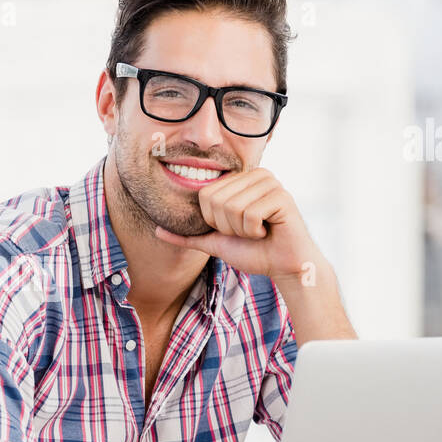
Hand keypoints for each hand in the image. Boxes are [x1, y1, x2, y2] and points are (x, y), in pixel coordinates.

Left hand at [154, 168, 317, 279]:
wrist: (284, 266)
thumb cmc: (254, 252)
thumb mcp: (215, 243)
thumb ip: (188, 236)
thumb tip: (156, 230)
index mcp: (239, 179)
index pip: (205, 196)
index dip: (215, 221)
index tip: (236, 228)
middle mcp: (254, 175)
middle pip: (216, 201)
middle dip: (228, 226)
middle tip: (249, 231)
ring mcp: (269, 182)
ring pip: (232, 208)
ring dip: (242, 230)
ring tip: (259, 231)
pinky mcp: (281, 195)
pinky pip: (249, 214)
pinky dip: (255, 232)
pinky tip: (269, 231)